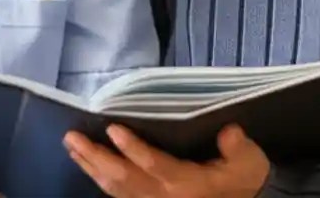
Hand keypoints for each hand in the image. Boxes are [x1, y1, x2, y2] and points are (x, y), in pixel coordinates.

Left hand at [64, 124, 268, 197]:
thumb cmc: (242, 180)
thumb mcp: (248, 163)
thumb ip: (238, 148)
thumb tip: (229, 133)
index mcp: (187, 183)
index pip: (154, 165)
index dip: (133, 149)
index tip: (113, 129)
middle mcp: (164, 196)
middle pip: (124, 178)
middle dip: (96, 157)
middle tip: (72, 137)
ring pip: (116, 188)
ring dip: (91, 167)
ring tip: (72, 147)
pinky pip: (119, 195)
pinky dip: (100, 180)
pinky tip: (88, 165)